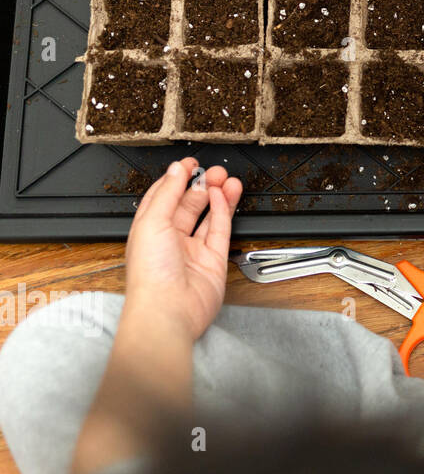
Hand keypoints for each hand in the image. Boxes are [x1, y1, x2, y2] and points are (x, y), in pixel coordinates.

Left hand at [123, 157, 241, 339]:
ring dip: (216, 195)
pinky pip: (219, 229)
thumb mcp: (151, 223)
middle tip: (212, 170)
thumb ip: (167, 193)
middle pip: (187, 205)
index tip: (188, 164)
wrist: (170, 309)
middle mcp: (170, 240)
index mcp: (148, 231)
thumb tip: (176, 170)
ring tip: (225, 178)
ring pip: (207, 215)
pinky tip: (224, 195)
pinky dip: (223, 210)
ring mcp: (193, 250)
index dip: (175, 179)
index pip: (162, 198)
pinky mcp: (213, 259)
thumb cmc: (151, 275)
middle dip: (199, 185)